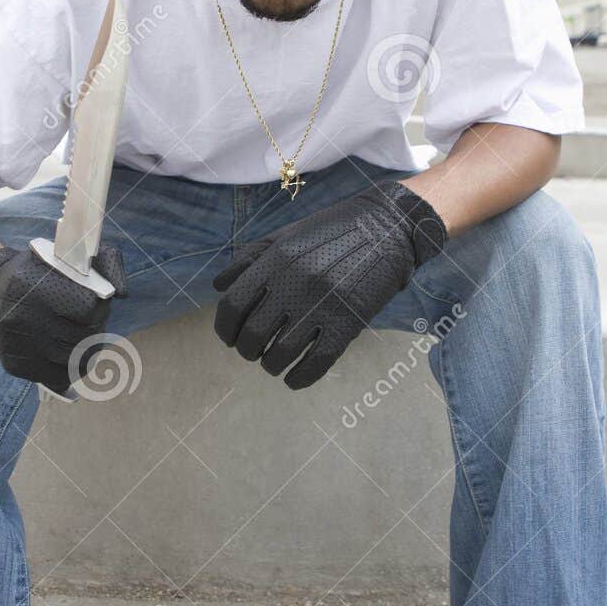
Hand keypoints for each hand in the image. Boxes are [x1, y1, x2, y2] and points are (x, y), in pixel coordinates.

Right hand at [0, 243, 127, 394]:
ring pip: (74, 360)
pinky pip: (58, 377)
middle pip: (83, 336)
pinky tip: (68, 353)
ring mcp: (16, 344)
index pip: (89, 309)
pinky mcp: (14, 365)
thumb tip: (121, 292)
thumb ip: (100, 265)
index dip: (101, 307)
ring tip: (83, 337)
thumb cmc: (34, 273)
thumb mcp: (64, 256)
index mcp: (34, 286)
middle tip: (92, 321)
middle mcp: (21, 317)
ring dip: (86, 350)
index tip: (98, 302)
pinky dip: (70, 367)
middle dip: (96, 329)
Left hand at [211, 180, 446, 389]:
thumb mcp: (287, 235)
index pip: (233, 306)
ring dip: (270, 365)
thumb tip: (217, 286)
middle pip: (252, 335)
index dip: (225, 329)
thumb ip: (249, 258)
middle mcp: (295, 282)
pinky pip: (315, 364)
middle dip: (247, 350)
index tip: (230, 337)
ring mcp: (322, 304)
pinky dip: (299, 378)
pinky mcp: (348, 323)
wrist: (389, 227)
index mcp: (276, 260)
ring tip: (272, 363)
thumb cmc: (333, 231)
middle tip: (253, 352)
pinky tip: (293, 379)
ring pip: (280, 354)